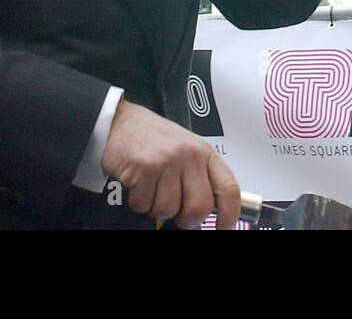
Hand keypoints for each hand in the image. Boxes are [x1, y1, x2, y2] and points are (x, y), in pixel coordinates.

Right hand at [100, 99, 241, 229]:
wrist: (121, 122)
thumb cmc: (154, 138)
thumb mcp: (187, 150)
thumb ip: (200, 177)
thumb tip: (211, 211)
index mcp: (205, 153)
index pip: (229, 189)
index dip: (230, 215)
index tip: (224, 229)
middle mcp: (190, 155)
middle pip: (200, 207)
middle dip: (187, 220)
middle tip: (178, 215)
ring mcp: (168, 161)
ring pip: (169, 209)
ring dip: (157, 208)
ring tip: (152, 188)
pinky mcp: (145, 168)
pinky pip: (144, 205)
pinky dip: (138, 202)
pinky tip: (139, 184)